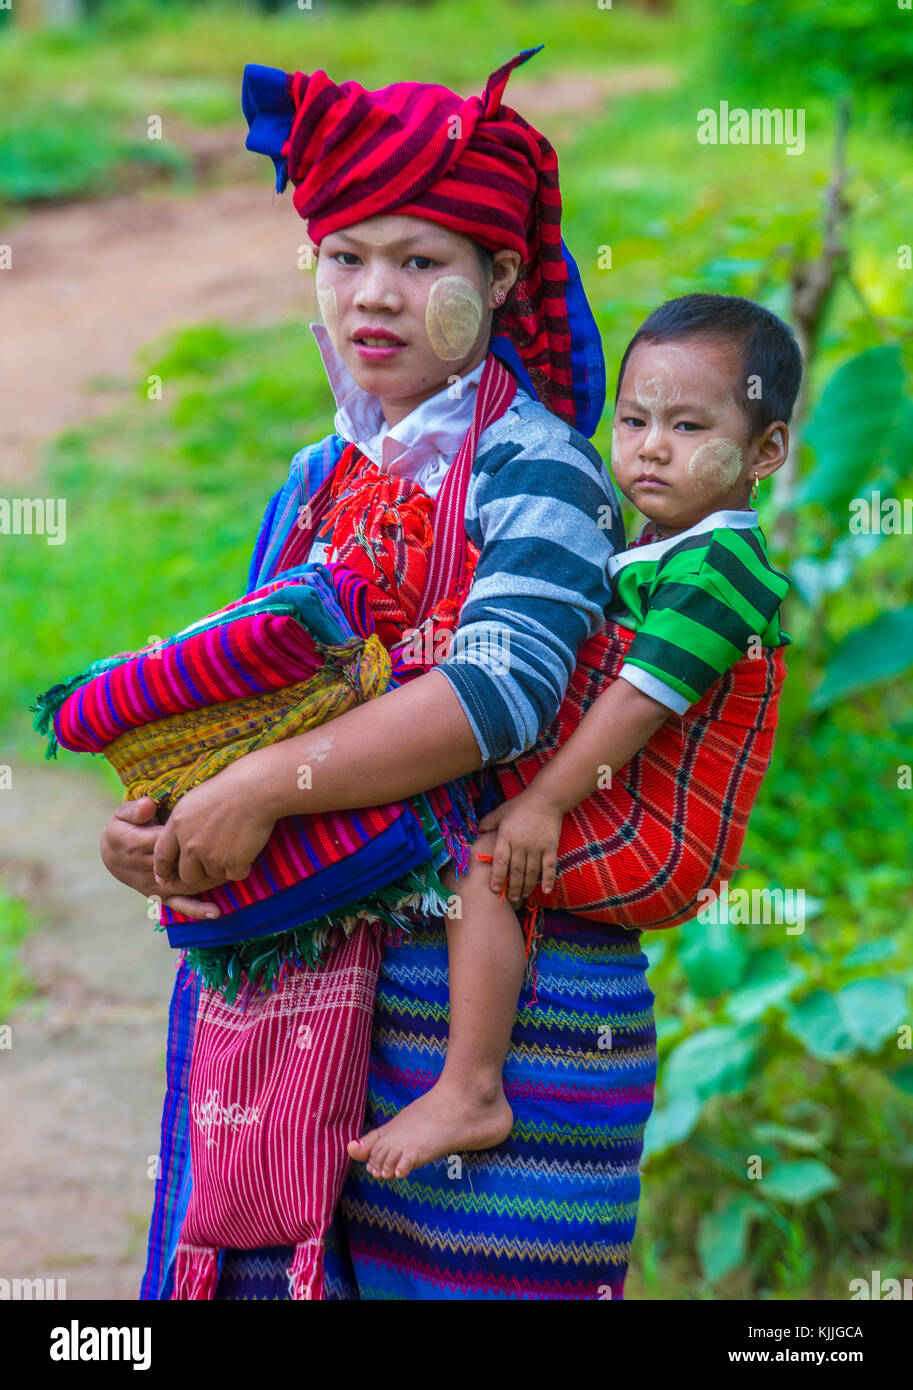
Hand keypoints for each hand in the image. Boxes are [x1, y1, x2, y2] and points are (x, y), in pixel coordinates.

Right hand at [100, 796, 226, 919]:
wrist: (112, 854)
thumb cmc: (124, 828)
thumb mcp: (123, 814)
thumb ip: (135, 809)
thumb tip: (149, 806)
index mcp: (137, 846)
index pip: (168, 844)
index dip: (191, 838)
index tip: (215, 828)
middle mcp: (146, 870)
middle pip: (181, 867)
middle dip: (207, 861)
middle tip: (232, 852)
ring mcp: (155, 886)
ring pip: (184, 886)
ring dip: (209, 882)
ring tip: (232, 873)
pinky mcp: (160, 897)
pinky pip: (179, 905)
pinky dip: (197, 910)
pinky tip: (216, 912)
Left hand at [152, 758, 276, 889]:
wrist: (256, 789)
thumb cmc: (228, 788)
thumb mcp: (193, 801)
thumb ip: (182, 824)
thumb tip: (178, 840)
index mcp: (178, 826)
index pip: (162, 857)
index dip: (162, 870)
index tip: (164, 879)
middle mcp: (190, 844)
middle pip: (187, 875)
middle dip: (198, 873)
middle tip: (213, 861)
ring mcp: (211, 855)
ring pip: (214, 875)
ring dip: (224, 866)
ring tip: (236, 842)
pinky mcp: (233, 863)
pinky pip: (235, 875)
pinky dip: (243, 866)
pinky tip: (248, 846)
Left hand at [477, 787, 563, 902]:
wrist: (546, 799)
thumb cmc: (521, 805)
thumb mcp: (501, 811)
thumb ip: (488, 822)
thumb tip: (478, 831)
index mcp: (506, 836)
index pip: (500, 861)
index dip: (497, 877)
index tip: (495, 889)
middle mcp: (521, 844)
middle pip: (516, 871)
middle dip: (512, 887)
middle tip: (510, 898)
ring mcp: (537, 847)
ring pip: (531, 872)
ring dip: (527, 886)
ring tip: (523, 896)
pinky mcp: (551, 847)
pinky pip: (549, 867)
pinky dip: (548, 880)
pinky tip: (545, 890)